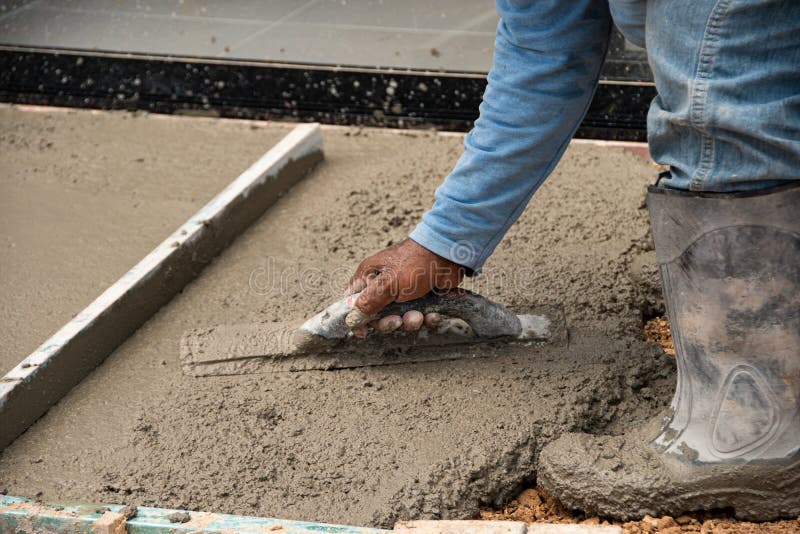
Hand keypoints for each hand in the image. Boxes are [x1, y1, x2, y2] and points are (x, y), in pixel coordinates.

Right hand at [345, 238, 464, 335]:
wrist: (448, 256)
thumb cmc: (415, 263)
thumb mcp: (387, 283)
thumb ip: (368, 302)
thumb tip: (352, 320)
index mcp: (369, 277)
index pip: (352, 301)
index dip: (356, 318)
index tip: (363, 331)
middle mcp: (382, 286)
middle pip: (376, 316)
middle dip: (389, 323)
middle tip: (398, 321)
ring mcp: (401, 293)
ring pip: (398, 319)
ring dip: (409, 322)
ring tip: (419, 316)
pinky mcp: (419, 299)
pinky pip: (417, 316)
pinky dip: (425, 319)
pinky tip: (432, 315)